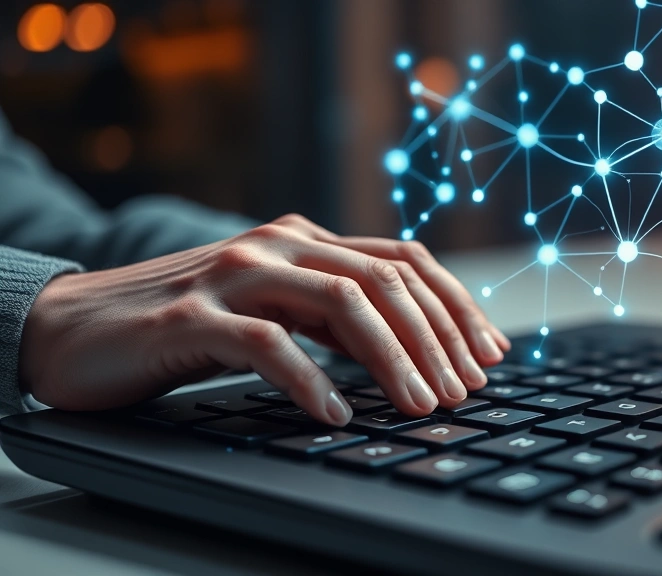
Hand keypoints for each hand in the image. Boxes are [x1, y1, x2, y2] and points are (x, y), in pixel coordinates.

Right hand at [19, 214, 510, 425]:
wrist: (78, 328)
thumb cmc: (188, 326)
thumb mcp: (279, 312)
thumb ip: (338, 318)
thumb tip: (415, 351)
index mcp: (305, 239)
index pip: (403, 259)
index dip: (456, 305)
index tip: (491, 353)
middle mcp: (278, 242)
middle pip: (386, 279)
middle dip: (438, 339)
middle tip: (465, 391)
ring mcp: (234, 272)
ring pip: (341, 302)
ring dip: (393, 359)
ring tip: (422, 406)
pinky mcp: (192, 315)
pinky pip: (268, 344)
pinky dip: (311, 380)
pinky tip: (338, 414)